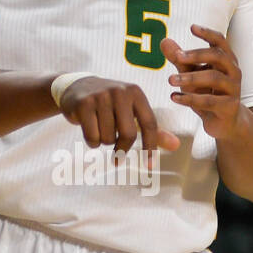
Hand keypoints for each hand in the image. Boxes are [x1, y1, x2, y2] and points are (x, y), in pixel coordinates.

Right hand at [59, 77, 179, 152]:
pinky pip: (92, 136)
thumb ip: (153, 129)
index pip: (149, 124)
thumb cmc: (109, 103)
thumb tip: (176, 145)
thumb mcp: (132, 112)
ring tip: (98, 128)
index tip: (150, 166)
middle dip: (122, 149)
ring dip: (103, 142)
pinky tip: (88, 129)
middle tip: (117, 155)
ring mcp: (100, 96)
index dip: (150, 147)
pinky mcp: (83, 104)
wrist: (76, 87)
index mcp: (135, 92)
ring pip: (107, 138)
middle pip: (128, 134)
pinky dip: (91, 141)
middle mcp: (119, 91)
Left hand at [161, 24, 243, 141]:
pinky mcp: (229, 107)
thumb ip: (179, 59)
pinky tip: (173, 97)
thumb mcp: (191, 74)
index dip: (208, 33)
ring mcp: (233, 89)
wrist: (224, 122)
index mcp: (225, 60)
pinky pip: (210, 101)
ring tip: (170, 80)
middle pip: (218, 56)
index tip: (192, 27)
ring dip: (190, 78)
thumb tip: (164, 40)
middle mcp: (233, 72)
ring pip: (214, 78)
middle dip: (196, 55)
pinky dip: (190, 99)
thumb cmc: (207, 92)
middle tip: (177, 57)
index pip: (220, 41)